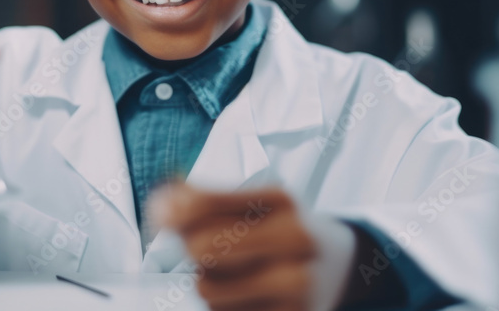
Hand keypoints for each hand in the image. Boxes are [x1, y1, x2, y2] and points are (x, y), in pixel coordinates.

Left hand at [152, 184, 355, 310]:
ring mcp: (298, 286)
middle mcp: (296, 240)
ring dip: (207, 280)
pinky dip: (224, 306)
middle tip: (203, 246)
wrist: (339, 266)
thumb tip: (160, 204)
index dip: (170, 211)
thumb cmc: (281, 229)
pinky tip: (247, 295)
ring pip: (206, 288)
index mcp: (281, 202)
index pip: (203, 205)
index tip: (159, 214)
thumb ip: (202, 199)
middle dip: (191, 247)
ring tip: (234, 272)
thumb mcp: (252, 203)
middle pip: (201, 247)